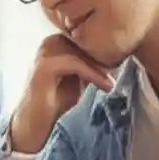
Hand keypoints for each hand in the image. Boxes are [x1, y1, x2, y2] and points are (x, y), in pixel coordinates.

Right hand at [8, 35, 114, 152]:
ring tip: (111, 81)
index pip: (87, 36)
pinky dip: (92, 74)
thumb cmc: (57, 100)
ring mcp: (44, 53)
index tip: (121, 63)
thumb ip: (90, 62)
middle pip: (84, 42)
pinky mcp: (44, 67)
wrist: (37, 123)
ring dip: (99, 66)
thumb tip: (119, 53)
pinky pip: (73, 63)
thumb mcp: (79, 76)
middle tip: (118, 71)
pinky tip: (105, 85)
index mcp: (57, 41)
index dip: (104, 49)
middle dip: (103, 58)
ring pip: (80, 51)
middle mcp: (48, 42)